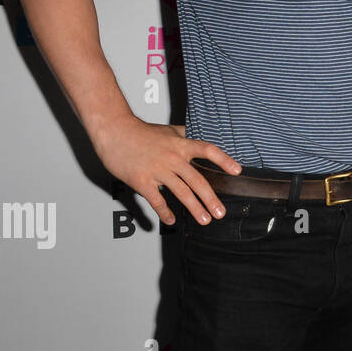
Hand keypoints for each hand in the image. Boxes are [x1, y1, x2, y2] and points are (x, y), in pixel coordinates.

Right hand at [91, 115, 240, 225]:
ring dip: (194, 208)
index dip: (224, 160)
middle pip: (197, 180)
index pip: (208, 150)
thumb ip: (184, 135)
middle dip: (211, 198)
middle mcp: (172, 158)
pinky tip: (171, 220)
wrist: (114, 131)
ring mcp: (157, 170)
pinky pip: (156, 200)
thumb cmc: (140, 131)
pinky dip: (164, 212)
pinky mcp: (142, 180)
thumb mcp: (168, 130)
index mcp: (180, 145)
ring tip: (205, 220)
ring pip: (181, 192)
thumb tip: (196, 134)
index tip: (237, 171)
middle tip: (221, 213)